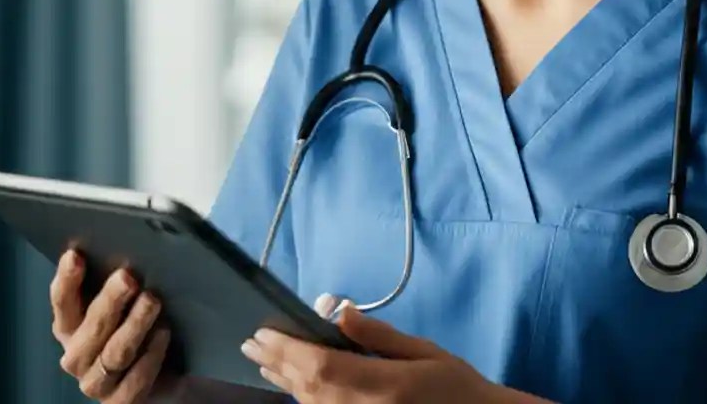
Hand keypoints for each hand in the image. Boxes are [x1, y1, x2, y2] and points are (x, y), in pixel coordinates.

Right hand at [49, 249, 173, 402]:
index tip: (75, 255)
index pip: (62, 302)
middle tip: (128, 277)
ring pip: (113, 354)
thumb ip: (120, 284)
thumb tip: (128, 251)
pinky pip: (134, 382)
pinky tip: (163, 334)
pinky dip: (150, 356)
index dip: (67, 280)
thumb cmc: (142, 327)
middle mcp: (78, 356)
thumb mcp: (128, 302)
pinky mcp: (120, 402)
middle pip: (90, 328)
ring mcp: (97, 382)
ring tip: (152, 301)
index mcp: (71, 327)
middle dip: (109, 301)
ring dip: (134, 325)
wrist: (169, 372)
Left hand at [241, 294, 503, 403]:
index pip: (323, 366)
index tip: (264, 331)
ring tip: (263, 358)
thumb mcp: (424, 350)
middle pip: (308, 387)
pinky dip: (302, 396)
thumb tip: (342, 312)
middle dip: (276, 362)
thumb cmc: (455, 385)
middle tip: (251, 342)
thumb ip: (379, 335)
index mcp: (385, 385)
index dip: (288, 350)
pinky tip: (291, 383)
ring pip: (309, 403)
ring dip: (284, 379)